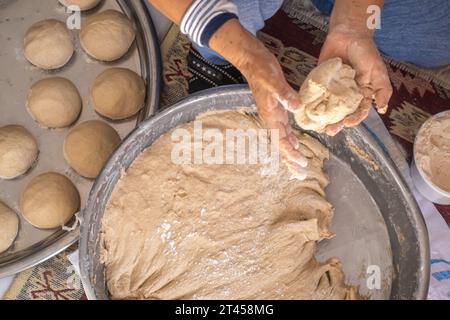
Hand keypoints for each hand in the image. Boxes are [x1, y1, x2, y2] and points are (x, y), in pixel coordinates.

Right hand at [240, 46, 308, 178]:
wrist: (253, 61)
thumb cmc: (261, 70)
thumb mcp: (274, 80)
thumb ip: (285, 94)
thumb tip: (297, 107)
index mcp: (270, 115)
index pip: (281, 139)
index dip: (290, 153)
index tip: (300, 164)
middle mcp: (272, 119)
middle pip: (282, 145)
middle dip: (291, 160)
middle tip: (302, 174)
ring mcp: (275, 115)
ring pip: (284, 139)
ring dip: (292, 153)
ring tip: (301, 166)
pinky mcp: (278, 110)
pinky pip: (285, 130)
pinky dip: (291, 140)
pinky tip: (297, 145)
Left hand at [319, 28, 392, 135]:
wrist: (348, 34)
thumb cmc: (366, 52)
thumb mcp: (378, 71)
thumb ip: (382, 90)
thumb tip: (382, 109)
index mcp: (361, 95)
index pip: (358, 112)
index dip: (353, 120)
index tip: (347, 123)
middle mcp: (346, 96)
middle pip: (340, 115)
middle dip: (335, 124)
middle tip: (329, 130)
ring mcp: (332, 90)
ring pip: (326, 109)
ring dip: (322, 119)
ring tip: (318, 127)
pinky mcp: (319, 83)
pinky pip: (314, 96)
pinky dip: (310, 105)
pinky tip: (306, 112)